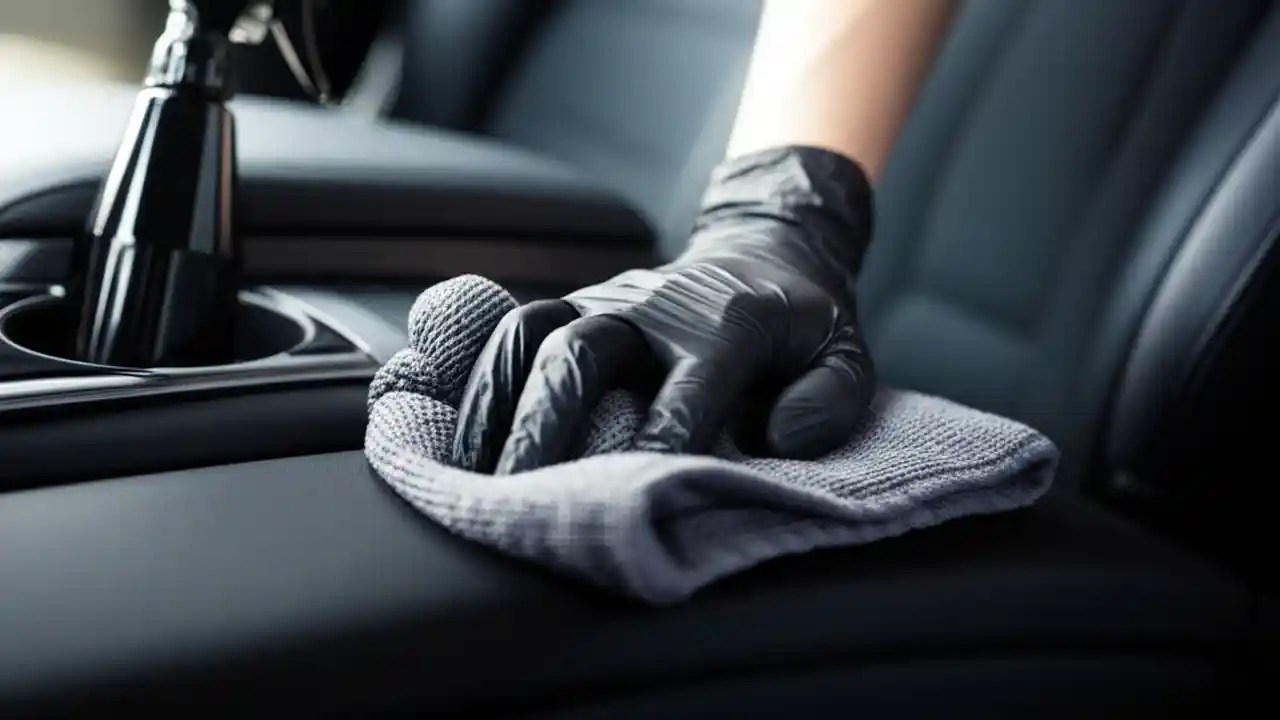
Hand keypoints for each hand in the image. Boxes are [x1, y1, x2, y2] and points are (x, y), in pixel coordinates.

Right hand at [453, 146, 876, 473]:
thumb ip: (830, 398)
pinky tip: (460, 427)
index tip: (633, 497)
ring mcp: (606, 300)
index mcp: (729, 319)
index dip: (661, 442)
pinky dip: (481, 374)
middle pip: (583, 349)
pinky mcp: (577, 305)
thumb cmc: (803, 325)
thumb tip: (779, 439)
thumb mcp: (847, 356)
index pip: (688, 387)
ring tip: (468, 467)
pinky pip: (515, 328)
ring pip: (533, 332)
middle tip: (518, 492)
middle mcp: (655, 303)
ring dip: (496, 399)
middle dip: (546, 422)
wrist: (765, 254)